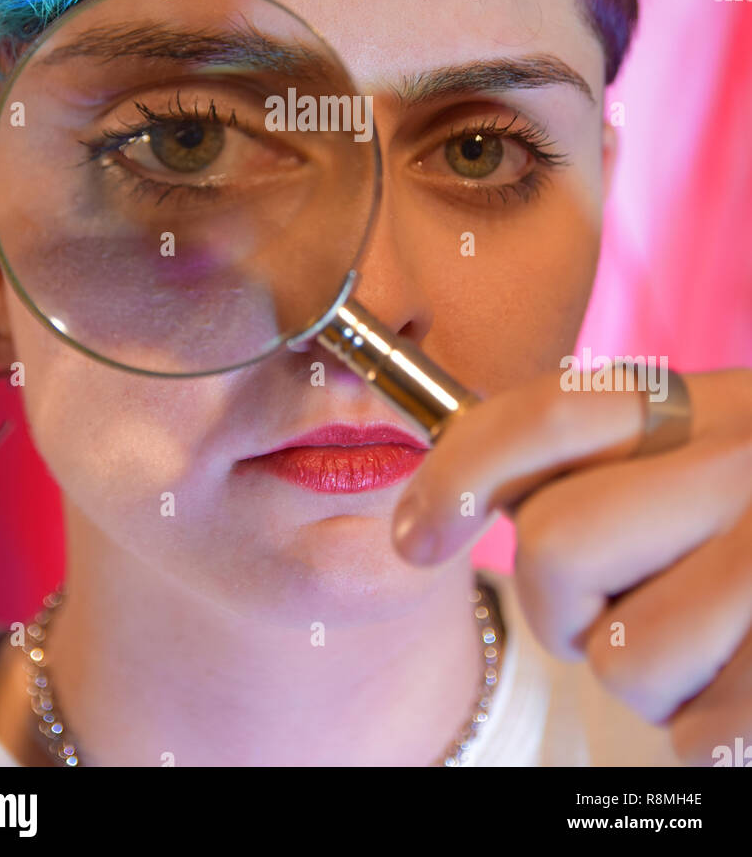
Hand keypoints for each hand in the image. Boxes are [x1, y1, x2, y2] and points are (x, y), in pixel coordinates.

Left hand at [391, 367, 751, 765]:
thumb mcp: (703, 452)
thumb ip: (595, 455)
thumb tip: (445, 498)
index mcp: (711, 405)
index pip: (549, 412)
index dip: (460, 475)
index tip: (418, 535)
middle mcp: (751, 462)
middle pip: (557, 545)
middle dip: (564, 602)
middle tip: (623, 602)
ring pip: (620, 654)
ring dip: (649, 671)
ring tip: (718, 637)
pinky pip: (692, 732)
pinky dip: (710, 727)